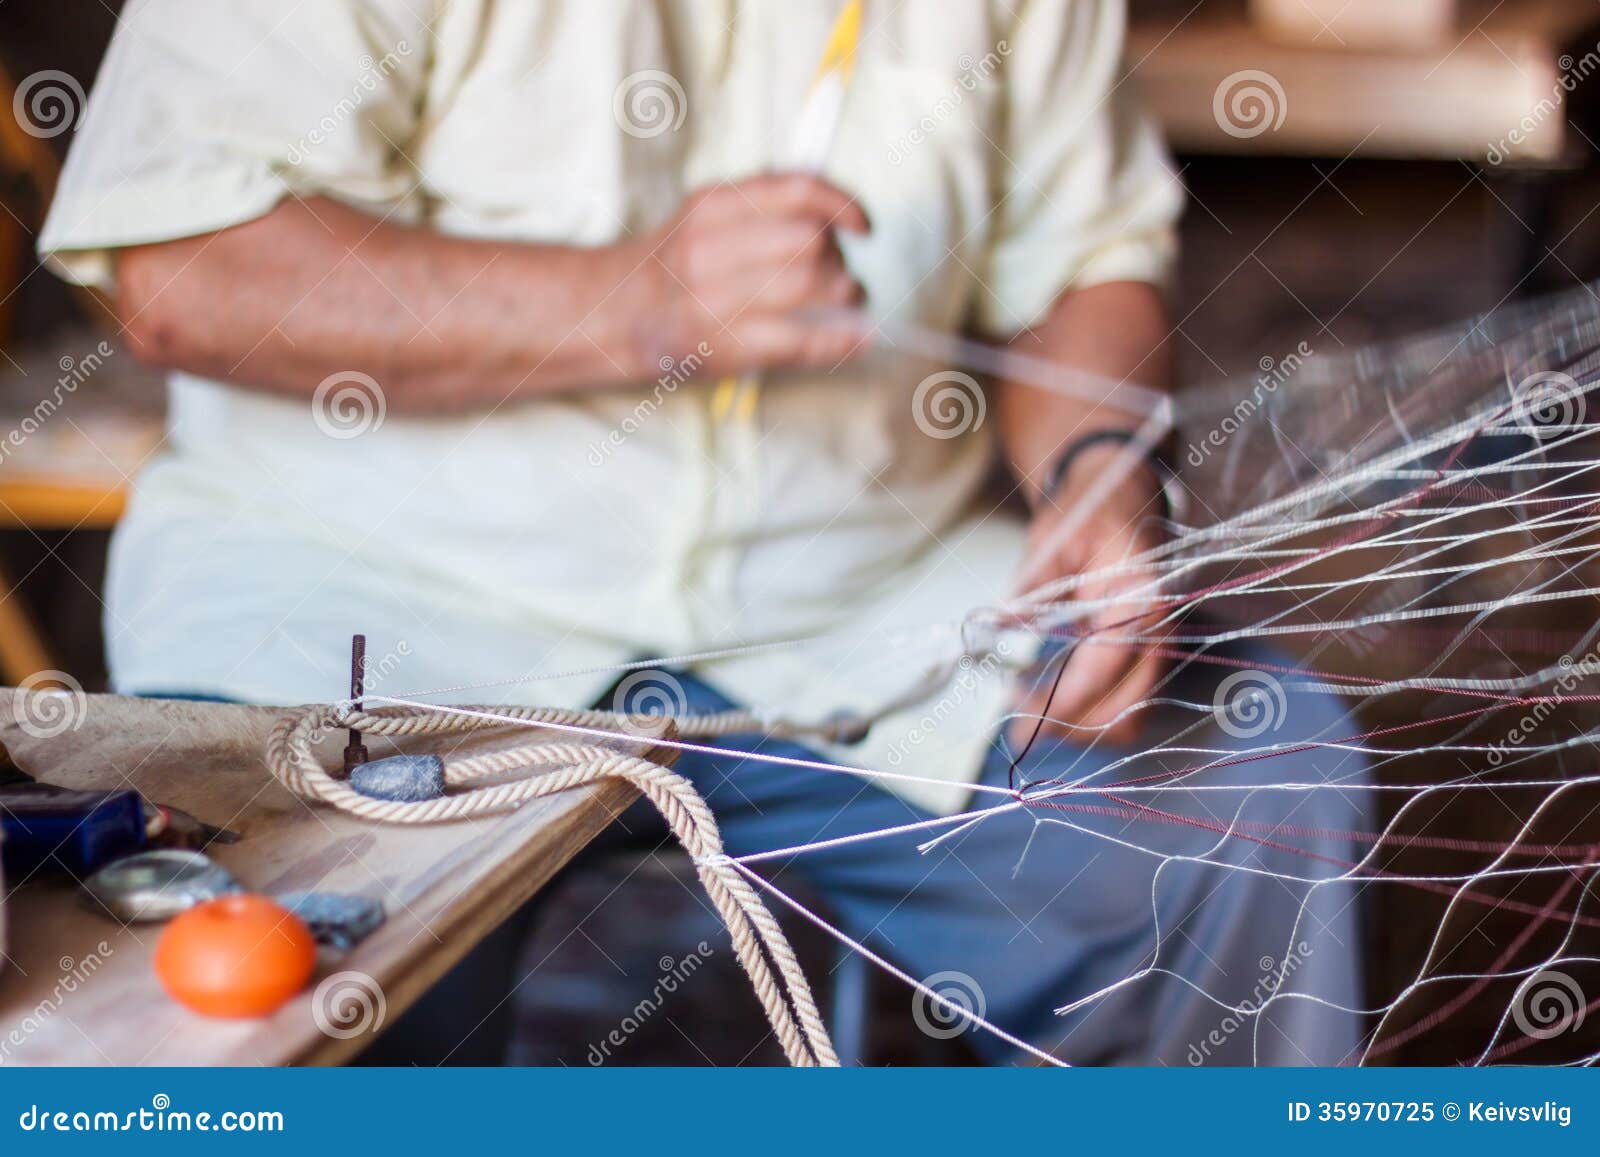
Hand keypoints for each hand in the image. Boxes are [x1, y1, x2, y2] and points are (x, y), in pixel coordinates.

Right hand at [629, 174, 869, 375]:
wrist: (606, 315)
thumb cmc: (668, 269)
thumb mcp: (702, 217)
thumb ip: (761, 208)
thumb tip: (835, 219)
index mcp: (713, 205)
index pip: (797, 190)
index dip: (844, 205)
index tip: (864, 225)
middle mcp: (712, 245)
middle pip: (809, 239)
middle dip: (840, 259)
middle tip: (843, 274)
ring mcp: (714, 298)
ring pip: (809, 283)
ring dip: (845, 294)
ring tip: (847, 302)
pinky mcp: (723, 346)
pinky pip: (800, 339)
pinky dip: (840, 341)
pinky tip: (858, 340)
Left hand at [1008, 447, 1170, 747]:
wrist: (1119, 492)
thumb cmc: (1089, 509)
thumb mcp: (1055, 535)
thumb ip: (1031, 582)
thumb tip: (995, 622)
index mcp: (1142, 597)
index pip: (1108, 665)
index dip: (1067, 699)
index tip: (1025, 719)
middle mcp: (1160, 629)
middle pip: (1127, 708)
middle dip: (1073, 726)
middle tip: (1020, 727)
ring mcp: (1156, 646)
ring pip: (1130, 716)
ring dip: (1082, 727)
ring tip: (1031, 718)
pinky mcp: (1143, 654)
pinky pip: (1126, 703)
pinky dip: (1091, 714)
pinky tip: (1050, 702)